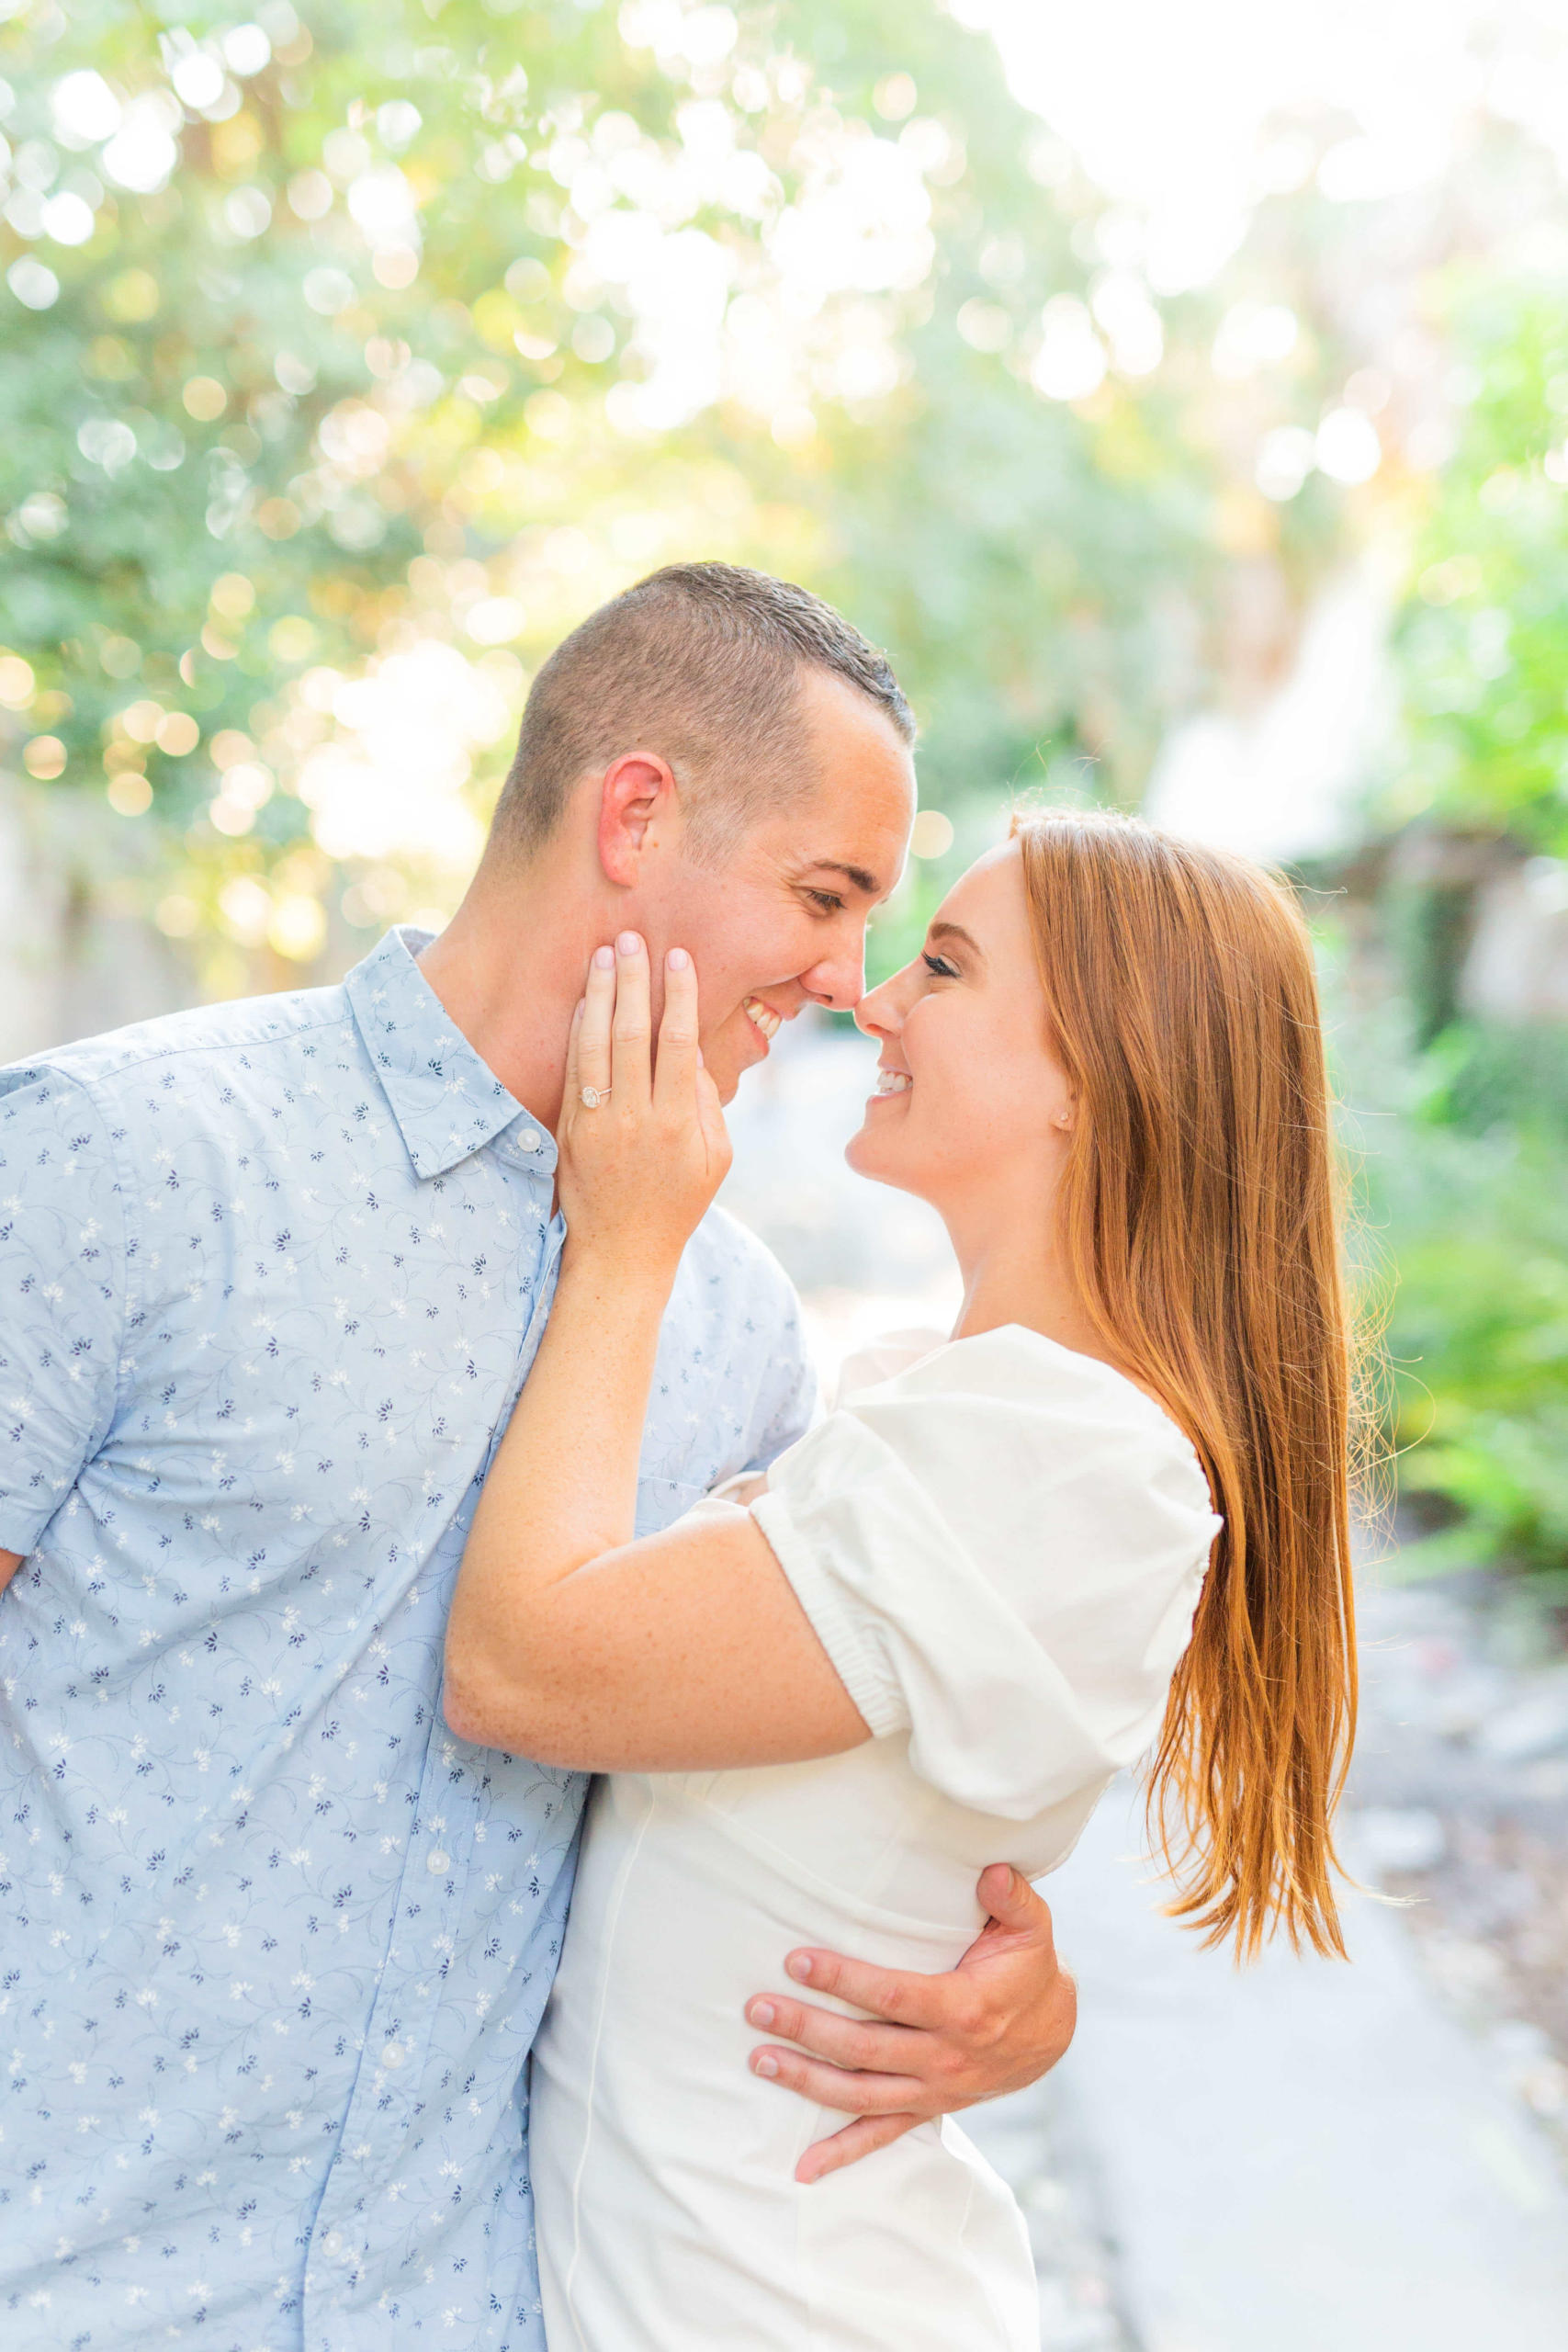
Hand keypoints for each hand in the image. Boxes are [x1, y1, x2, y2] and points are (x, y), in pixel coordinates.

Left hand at [559, 932, 730, 1276]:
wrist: (620, 1253)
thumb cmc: (678, 1204)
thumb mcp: (717, 1161)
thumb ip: (709, 1105)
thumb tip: (693, 1056)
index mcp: (678, 1125)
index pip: (678, 1044)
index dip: (679, 996)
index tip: (678, 958)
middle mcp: (634, 1119)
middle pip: (631, 1034)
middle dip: (633, 981)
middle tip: (634, 938)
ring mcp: (596, 1124)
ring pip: (594, 1045)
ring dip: (599, 995)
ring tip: (605, 955)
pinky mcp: (568, 1129)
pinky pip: (572, 1069)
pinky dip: (576, 1030)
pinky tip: (581, 1000)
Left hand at [745, 1864, 1075, 2184]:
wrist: (1051, 2033)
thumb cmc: (1028, 1969)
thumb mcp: (1032, 1928)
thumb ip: (1011, 1897)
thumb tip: (989, 1870)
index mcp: (964, 2009)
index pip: (893, 1996)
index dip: (844, 1981)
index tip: (798, 1961)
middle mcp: (945, 2057)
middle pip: (864, 2047)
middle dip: (807, 2029)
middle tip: (759, 2010)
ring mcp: (934, 2089)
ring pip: (862, 2093)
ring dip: (807, 2081)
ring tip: (760, 2060)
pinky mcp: (928, 2107)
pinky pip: (881, 2135)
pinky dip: (842, 2154)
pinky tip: (803, 2168)